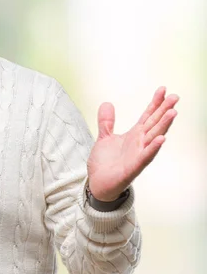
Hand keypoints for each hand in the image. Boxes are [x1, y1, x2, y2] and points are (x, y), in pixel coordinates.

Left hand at [87, 87, 178, 201]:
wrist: (98, 183)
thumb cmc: (105, 163)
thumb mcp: (104, 138)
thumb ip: (106, 122)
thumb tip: (107, 103)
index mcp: (133, 135)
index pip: (147, 116)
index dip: (155, 103)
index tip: (163, 89)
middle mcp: (139, 143)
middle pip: (154, 124)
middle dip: (164, 110)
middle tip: (175, 97)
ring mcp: (138, 155)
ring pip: (153, 138)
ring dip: (163, 125)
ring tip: (173, 112)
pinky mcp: (133, 167)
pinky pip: (145, 156)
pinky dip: (153, 148)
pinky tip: (162, 139)